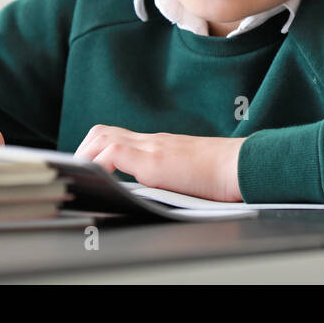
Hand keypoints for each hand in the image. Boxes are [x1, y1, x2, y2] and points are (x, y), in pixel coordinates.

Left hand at [73, 125, 244, 201]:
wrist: (242, 167)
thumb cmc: (223, 175)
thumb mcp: (187, 171)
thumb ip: (167, 174)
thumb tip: (152, 190)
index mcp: (159, 145)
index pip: (116, 135)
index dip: (95, 148)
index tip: (86, 165)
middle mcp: (152, 141)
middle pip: (102, 132)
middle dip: (84, 151)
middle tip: (80, 173)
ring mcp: (152, 148)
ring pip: (103, 138)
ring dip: (87, 156)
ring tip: (84, 175)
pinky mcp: (154, 162)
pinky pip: (113, 153)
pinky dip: (99, 163)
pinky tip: (100, 178)